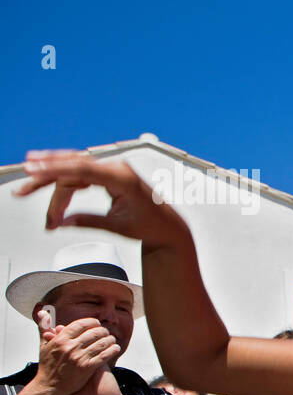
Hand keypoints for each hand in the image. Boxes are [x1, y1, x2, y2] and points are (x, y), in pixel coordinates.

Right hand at [16, 150, 187, 247]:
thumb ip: (88, 222)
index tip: (34, 170)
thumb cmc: (151, 226)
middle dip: (45, 176)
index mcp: (124, 178)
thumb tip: (62, 222)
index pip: (82, 169)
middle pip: (73, 167)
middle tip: (23, 188)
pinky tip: (45, 182)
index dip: (55, 168)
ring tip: (27, 188)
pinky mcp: (108, 175)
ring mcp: (113, 170)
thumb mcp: (118, 226)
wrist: (168, 227)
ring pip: (73, 170)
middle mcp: (118, 168)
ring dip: (51, 182)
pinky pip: (79, 174)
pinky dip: (63, 183)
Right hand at [33, 315, 120, 394]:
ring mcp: (79, 357)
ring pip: (101, 343)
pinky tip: (115, 348)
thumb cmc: (47, 366)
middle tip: (106, 331)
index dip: (91, 322)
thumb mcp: (43, 345)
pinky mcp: (87, 367)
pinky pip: (104, 355)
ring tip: (112, 339)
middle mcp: (70, 347)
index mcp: (60, 340)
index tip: (96, 323)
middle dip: (102, 330)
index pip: (80, 324)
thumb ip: (44, 328)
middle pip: (93, 332)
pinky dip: (112, 350)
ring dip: (109, 339)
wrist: (50, 387)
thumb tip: (43, 312)